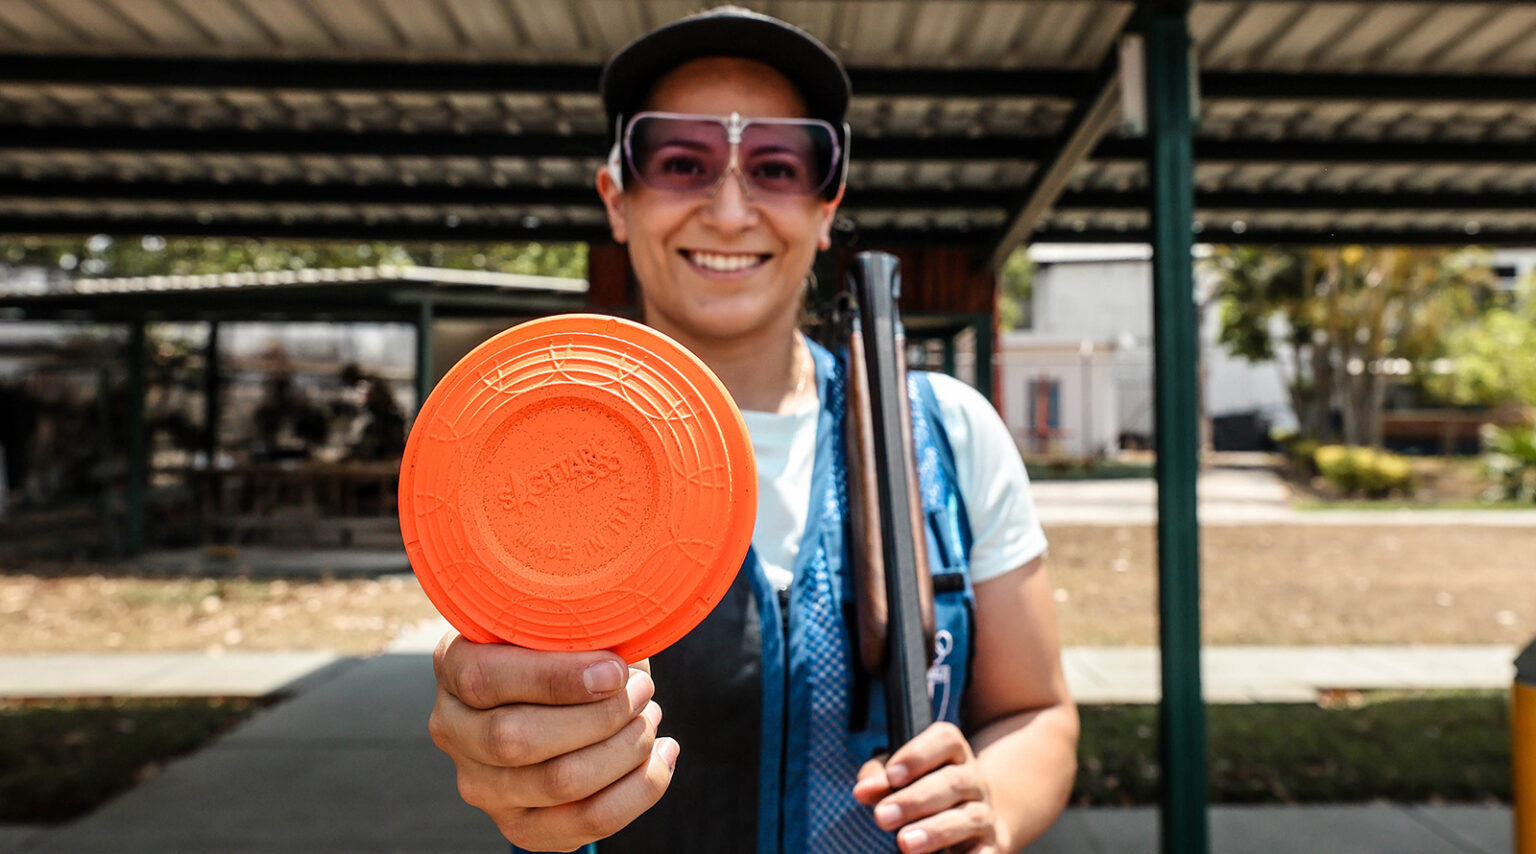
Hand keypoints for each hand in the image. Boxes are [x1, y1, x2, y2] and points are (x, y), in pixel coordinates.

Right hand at [430, 632, 677, 850]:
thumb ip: (578, 627)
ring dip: (625, 749)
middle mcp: (454, 730)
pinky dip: (641, 788)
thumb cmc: (566, 647)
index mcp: (455, 666)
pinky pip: (587, 823)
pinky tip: (663, 752)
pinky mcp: (519, 825)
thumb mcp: (561, 621)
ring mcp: (481, 785)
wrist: (558, 696)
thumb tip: (618, 656)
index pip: (485, 680)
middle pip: (517, 740)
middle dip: (600, 716)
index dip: (556, 678)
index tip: (616, 670)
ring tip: (650, 717)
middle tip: (643, 689)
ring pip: (559, 783)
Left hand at [852, 721, 1001, 853]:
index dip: (918, 755)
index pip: (946, 739)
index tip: (891, 776)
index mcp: (953, 754)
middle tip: (882, 817)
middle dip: (915, 800)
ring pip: (970, 817)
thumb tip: (863, 790)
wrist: (969, 826)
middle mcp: (973, 780)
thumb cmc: (921, 793)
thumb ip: (878, 778)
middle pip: (953, 782)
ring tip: (904, 843)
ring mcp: (984, 813)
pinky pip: (984, 852)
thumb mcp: (898, 777)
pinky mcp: (990, 846)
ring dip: (935, 831)